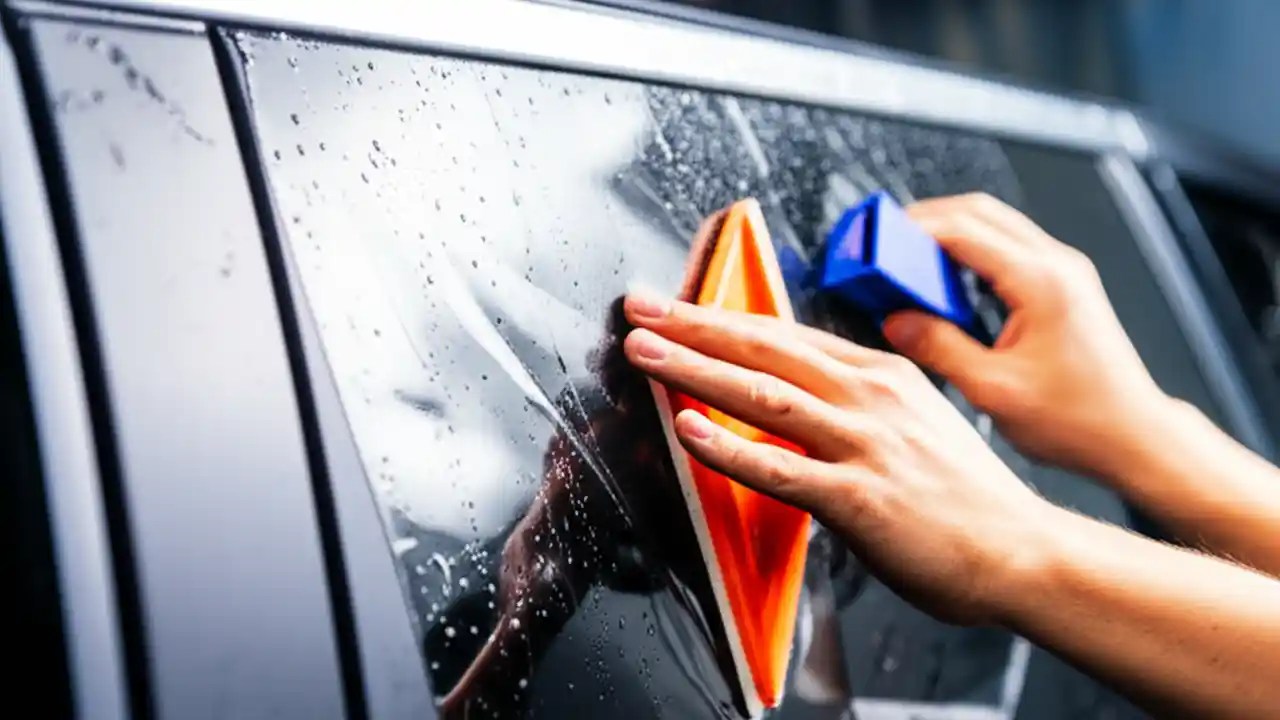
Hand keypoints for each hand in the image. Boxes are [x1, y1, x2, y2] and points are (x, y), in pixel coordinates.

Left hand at [622, 292, 1059, 625]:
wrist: (1023, 551)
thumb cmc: (966, 496)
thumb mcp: (914, 421)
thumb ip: (858, 400)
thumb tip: (800, 388)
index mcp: (881, 374)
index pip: (786, 334)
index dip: (723, 316)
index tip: (675, 303)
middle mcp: (871, 397)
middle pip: (766, 350)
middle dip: (694, 324)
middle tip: (639, 306)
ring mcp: (866, 445)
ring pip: (765, 395)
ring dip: (697, 370)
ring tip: (646, 353)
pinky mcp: (860, 498)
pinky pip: (782, 470)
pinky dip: (731, 449)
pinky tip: (689, 432)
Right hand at [883, 193, 1169, 478]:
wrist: (1133, 435)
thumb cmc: (1078, 420)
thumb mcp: (993, 391)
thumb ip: (939, 349)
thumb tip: (897, 321)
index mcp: (1040, 283)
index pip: (963, 230)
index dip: (911, 230)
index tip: (877, 242)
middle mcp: (1057, 266)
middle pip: (979, 211)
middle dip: (925, 221)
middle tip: (884, 244)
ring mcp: (1064, 272)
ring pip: (995, 224)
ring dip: (948, 233)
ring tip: (907, 261)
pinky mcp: (1063, 286)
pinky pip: (1008, 248)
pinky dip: (970, 252)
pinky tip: (946, 283)